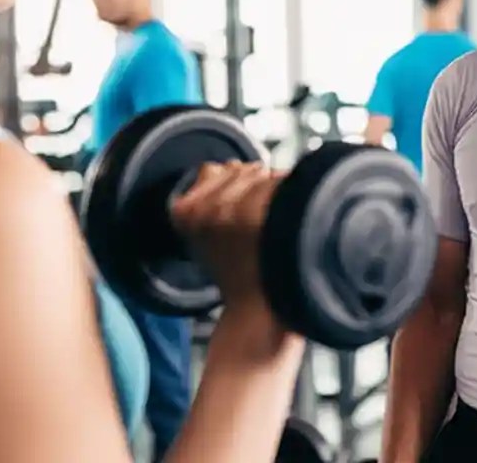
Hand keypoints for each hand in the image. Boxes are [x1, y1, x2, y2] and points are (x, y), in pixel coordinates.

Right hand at [170, 161, 283, 309]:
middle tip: (263, 220)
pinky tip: (289, 223)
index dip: (232, 184)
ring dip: (276, 189)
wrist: (257, 310)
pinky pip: (280, 184)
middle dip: (256, 184)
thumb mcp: (207, 237)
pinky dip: (292, 196)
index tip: (240, 209)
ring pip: (262, 175)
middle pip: (239, 168)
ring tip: (276, 223)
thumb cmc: (240, 274)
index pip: (209, 170)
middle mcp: (203, 209)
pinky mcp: (259, 213)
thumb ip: (209, 198)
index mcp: (184, 213)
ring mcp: (230, 210)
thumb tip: (230, 166)